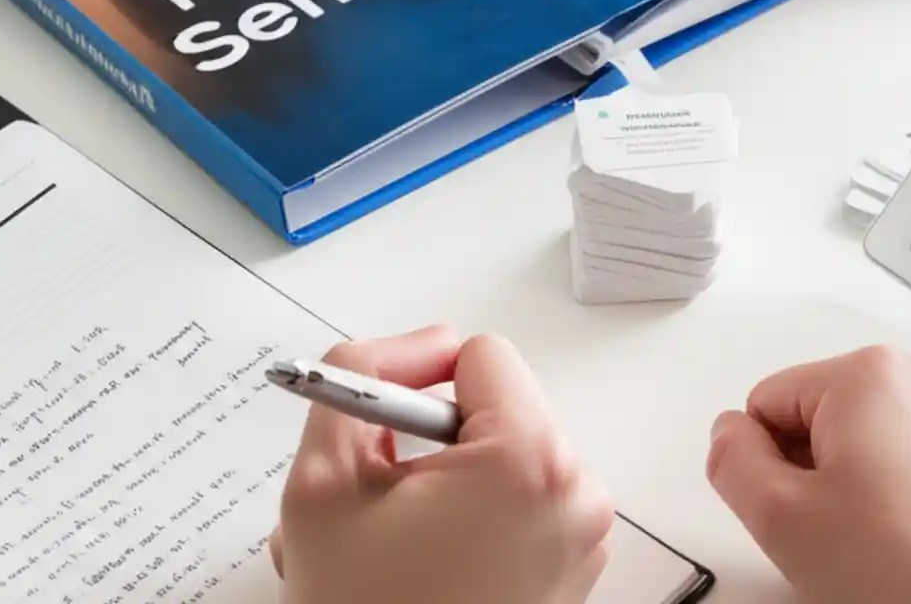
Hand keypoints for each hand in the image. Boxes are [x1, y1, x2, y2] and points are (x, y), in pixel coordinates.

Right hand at [270, 327, 614, 603]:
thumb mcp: (325, 479)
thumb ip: (359, 376)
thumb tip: (412, 347)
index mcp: (529, 462)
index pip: (482, 355)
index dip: (419, 380)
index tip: (388, 434)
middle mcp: (577, 493)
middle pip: (501, 404)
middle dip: (438, 437)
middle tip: (391, 498)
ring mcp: (584, 534)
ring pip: (510, 450)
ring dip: (455, 476)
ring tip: (407, 536)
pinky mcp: (577, 564)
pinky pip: (528, 497)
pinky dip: (482, 511)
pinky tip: (436, 557)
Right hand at [707, 346, 910, 603]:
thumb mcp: (777, 517)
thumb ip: (729, 460)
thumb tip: (730, 434)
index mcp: (864, 372)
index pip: (765, 405)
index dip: (768, 467)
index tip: (806, 510)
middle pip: (814, 418)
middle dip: (813, 473)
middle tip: (843, 530)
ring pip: (860, 440)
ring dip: (855, 486)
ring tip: (884, 537)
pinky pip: (905, 458)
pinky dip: (898, 495)